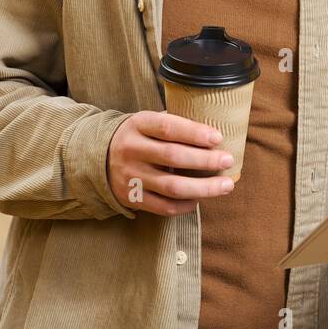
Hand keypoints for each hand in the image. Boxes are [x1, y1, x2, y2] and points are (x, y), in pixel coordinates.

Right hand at [106, 111, 236, 215]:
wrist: (99, 158)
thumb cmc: (137, 137)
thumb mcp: (148, 121)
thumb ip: (174, 124)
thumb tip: (212, 134)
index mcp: (138, 125)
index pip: (168, 128)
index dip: (194, 133)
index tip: (217, 138)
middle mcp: (132, 150)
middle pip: (173, 157)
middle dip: (205, 160)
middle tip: (228, 160)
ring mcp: (131, 176)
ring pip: (172, 186)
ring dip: (203, 187)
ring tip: (225, 185)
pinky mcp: (133, 198)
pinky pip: (164, 207)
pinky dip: (186, 205)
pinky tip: (200, 199)